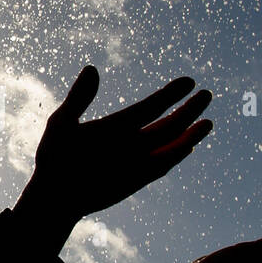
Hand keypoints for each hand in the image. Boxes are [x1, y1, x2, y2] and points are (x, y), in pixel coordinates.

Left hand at [27, 66, 212, 218]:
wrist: (53, 193)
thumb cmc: (54, 157)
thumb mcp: (62, 123)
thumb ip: (79, 98)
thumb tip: (92, 69)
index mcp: (119, 124)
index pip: (152, 106)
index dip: (171, 94)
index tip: (188, 81)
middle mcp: (133, 141)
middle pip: (168, 123)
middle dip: (188, 110)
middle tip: (206, 94)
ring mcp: (137, 160)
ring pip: (170, 145)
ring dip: (189, 135)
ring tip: (207, 122)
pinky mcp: (137, 179)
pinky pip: (161, 166)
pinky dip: (174, 157)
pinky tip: (189, 146)